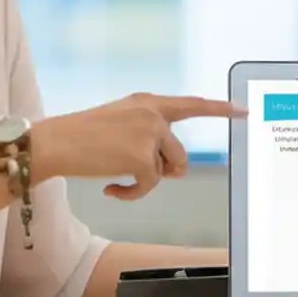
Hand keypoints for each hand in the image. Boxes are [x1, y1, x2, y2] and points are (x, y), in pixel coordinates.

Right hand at [31, 93, 245, 199]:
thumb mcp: (121, 125)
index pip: (193, 104)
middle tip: (136, 173)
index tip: (243, 110)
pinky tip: (112, 189)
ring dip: (145, 181)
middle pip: (179, 154)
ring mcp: (150, 133)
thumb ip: (151, 137)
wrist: (54, 143)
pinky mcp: (143, 156)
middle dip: (163, 170)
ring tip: (116, 176)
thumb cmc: (82, 137)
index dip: (220, 109)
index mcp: (148, 102)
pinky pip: (151, 185)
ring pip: (166, 171)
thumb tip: (176, 169)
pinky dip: (132, 193)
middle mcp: (153, 113)